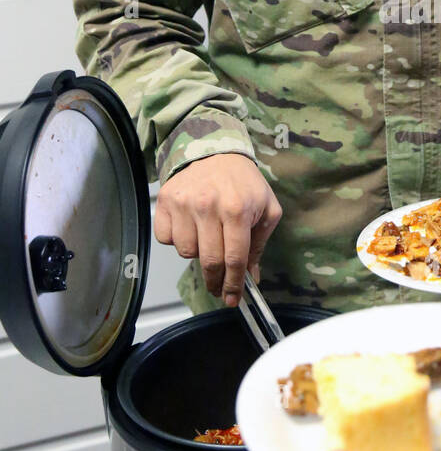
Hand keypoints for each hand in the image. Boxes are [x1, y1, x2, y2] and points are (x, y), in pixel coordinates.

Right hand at [154, 153, 282, 306]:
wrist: (216, 151)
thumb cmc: (244, 183)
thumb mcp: (265, 209)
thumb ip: (259, 245)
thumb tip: (252, 277)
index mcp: (237, 209)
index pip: (234, 258)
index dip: (234, 284)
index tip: (233, 299)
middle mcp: (208, 206)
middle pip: (209, 261)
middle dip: (216, 281)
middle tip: (219, 287)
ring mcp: (183, 203)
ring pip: (186, 252)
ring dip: (197, 253)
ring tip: (208, 237)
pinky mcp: (165, 201)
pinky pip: (166, 239)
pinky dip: (178, 239)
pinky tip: (190, 226)